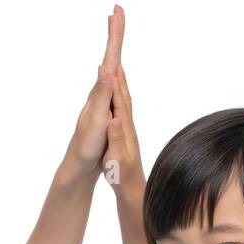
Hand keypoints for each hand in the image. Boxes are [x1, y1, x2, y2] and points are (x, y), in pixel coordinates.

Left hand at [66, 4, 124, 175]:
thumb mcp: (96, 120)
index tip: (116, 11)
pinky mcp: (104, 107)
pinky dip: (114, 68)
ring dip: (113, 47)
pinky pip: (112, 81)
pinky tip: (113, 67)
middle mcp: (100, 90)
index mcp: (100, 90)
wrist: (79, 163)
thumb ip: (102, 94)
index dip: (114, 34)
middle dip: (115, 33)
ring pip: (110, 66)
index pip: (110, 56)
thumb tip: (104, 68)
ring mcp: (101, 98)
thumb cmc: (88, 144)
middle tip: (116, 11)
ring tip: (114, 29)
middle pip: (110, 56)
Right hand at [103, 61, 143, 193]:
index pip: (119, 98)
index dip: (114, 79)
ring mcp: (127, 128)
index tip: (110, 60)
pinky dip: (118, 97)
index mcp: (123, 127)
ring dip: (120, 83)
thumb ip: (116, 138)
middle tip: (115, 55)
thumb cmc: (122, 176)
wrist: (132, 189)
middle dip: (119, 73)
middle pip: (124, 93)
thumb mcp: (117, 158)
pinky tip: (117, 96)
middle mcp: (127, 124)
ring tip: (117, 68)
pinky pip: (121, 108)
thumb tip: (114, 119)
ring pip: (123, 100)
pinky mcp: (124, 133)